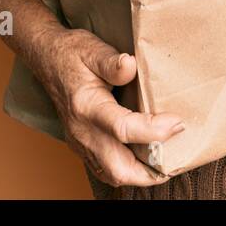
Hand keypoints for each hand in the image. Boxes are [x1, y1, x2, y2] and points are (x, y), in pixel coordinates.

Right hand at [32, 27, 185, 187]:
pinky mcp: (82, 145)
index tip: (177, 123)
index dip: (154, 130)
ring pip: (112, 175)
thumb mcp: (93, 49)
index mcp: (88, 106)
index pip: (123, 129)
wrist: (48, 60)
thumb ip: (112, 62)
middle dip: (150, 172)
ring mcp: (81, 142)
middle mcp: (83, 131)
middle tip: (175, 157)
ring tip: (164, 159)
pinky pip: (106, 170)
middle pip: (118, 169)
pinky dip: (128, 169)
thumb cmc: (73, 53)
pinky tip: (144, 157)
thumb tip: (130, 66)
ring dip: (140, 174)